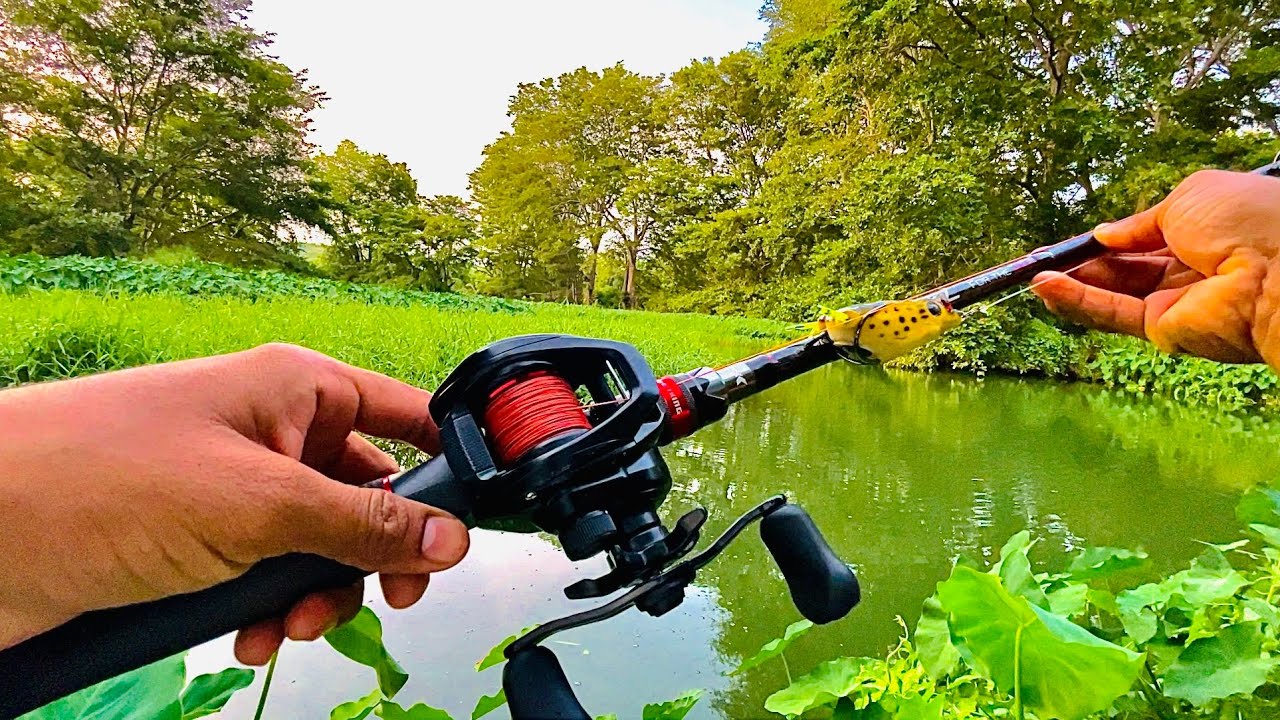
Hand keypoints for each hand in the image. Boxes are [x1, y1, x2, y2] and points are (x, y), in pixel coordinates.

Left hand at [0, 344, 469, 663]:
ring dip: (317, 596)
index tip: (472, 523)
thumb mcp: (257, 504)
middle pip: (368, 495)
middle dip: (372, 556)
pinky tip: (246, 635)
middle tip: (385, 595)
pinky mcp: (199, 538)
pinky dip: (268, 610)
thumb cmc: (99, 477)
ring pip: (319, 546)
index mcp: (296, 390)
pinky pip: (267, 575)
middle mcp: (272, 432)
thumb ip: (362, 524)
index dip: (447, 465)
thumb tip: (449, 537)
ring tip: (285, 624)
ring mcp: (234, 487)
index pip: (405, 415)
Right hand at [1033, 169, 1279, 368]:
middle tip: (1047, 258)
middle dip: (1086, 262)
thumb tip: (1105, 233)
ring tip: (1034, 274)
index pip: (1147, 238)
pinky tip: (1045, 288)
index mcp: (1204, 232)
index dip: (1112, 238)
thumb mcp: (1188, 197)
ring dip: (1073, 284)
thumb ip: (1140, 219)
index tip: (1079, 240)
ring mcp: (1175, 303)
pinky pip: (1112, 315)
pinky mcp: (1162, 331)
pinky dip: (1076, 302)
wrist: (1278, 271)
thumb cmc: (1247, 219)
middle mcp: (1190, 270)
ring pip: (1113, 293)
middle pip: (1125, 268)